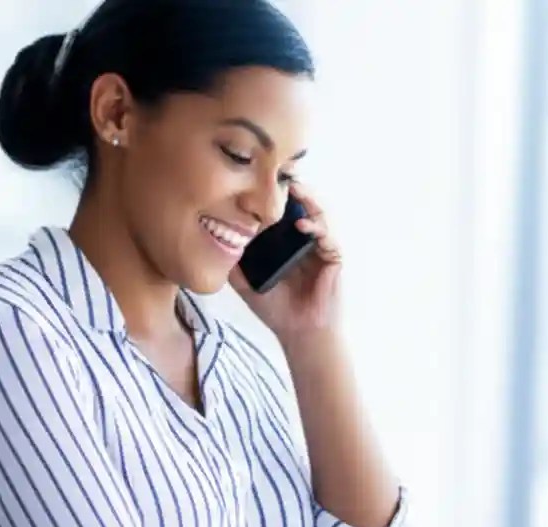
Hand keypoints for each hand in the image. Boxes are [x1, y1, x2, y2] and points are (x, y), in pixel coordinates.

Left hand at [229, 182, 341, 340]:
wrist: (299, 334)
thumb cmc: (277, 310)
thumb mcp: (247, 283)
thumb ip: (234, 263)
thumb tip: (213, 242)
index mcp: (287, 243)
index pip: (283, 210)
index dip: (275, 194)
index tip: (260, 178)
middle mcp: (305, 241)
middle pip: (303, 205)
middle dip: (294, 187)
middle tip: (279, 171)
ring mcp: (321, 248)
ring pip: (319, 214)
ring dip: (309, 200)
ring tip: (294, 188)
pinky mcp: (334, 259)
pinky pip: (329, 237)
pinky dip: (317, 228)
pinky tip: (301, 225)